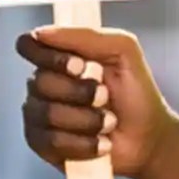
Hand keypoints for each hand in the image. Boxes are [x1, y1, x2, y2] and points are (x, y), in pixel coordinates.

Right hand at [17, 26, 174, 178]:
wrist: (148, 136)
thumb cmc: (136, 93)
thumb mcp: (124, 52)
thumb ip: (89, 37)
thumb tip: (44, 33)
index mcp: (59, 58)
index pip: (30, 45)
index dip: (50, 55)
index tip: (80, 65)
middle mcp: (43, 84)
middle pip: (39, 82)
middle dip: (81, 92)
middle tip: (106, 97)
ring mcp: (39, 115)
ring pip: (46, 114)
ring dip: (88, 120)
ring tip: (109, 121)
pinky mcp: (43, 145)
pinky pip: (50, 142)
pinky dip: (83, 144)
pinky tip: (101, 142)